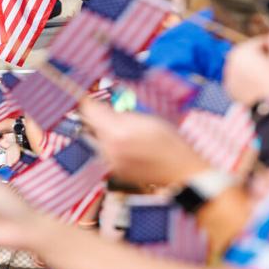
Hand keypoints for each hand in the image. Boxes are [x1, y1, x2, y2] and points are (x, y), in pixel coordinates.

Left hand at [78, 100, 209, 187]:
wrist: (179, 170)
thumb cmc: (169, 142)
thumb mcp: (147, 118)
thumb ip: (120, 112)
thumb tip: (101, 105)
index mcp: (117, 133)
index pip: (89, 111)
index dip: (91, 101)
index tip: (93, 97)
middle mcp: (109, 150)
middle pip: (90, 126)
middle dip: (99, 118)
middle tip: (113, 114)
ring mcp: (111, 163)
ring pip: (97, 139)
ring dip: (105, 132)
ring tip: (127, 132)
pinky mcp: (114, 171)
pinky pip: (105, 152)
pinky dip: (112, 145)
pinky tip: (130, 145)